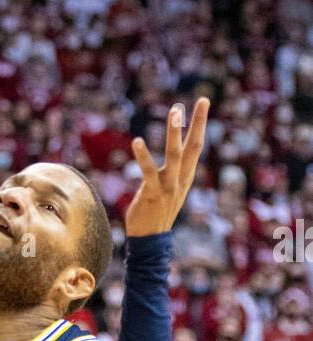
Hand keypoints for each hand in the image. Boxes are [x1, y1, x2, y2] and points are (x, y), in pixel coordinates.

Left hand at [125, 97, 209, 236]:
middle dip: (198, 123)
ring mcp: (168, 187)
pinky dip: (143, 156)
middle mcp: (181, 179)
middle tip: (202, 100)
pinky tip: (136, 141)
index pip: (196, 145)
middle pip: (193, 147)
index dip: (200, 124)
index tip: (203, 102)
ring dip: (175, 133)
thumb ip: (172, 171)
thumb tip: (173, 155)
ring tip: (175, 111)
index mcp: (186, 176)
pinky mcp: (152, 194)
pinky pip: (148, 172)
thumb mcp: (170, 188)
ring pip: (174, 156)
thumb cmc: (157, 212)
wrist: (151, 240)